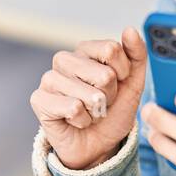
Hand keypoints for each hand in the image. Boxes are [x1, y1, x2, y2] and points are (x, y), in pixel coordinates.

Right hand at [30, 27, 147, 169]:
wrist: (98, 145)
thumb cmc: (113, 112)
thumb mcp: (133, 83)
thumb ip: (136, 55)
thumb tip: (130, 29)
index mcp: (87, 50)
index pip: (112, 49)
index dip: (123, 73)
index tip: (118, 84)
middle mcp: (65, 59)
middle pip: (104, 75)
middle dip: (110, 95)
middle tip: (101, 103)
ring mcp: (49, 78)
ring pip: (89, 95)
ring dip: (96, 111)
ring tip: (88, 112)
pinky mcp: (39, 99)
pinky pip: (73, 108)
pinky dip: (82, 120)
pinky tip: (75, 121)